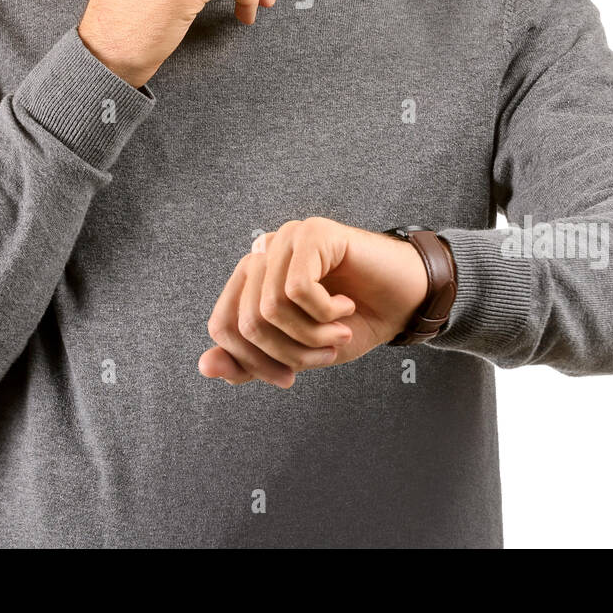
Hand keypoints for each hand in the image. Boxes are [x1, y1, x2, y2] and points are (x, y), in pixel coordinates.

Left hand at [198, 218, 430, 387]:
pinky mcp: (314, 233)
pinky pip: (298, 287)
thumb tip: (205, 365)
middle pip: (245, 320)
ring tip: (338, 334)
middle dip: (287, 353)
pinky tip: (345, 308)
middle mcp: (263, 253)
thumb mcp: (299, 353)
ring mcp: (286, 239)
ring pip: (270, 306)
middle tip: (325, 355)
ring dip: (310, 336)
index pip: (221, 325)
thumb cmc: (355, 323)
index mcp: (252, 280)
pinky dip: (324, 313)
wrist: (407, 302)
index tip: (288, 379)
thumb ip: (252, 361)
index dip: (250, 363)